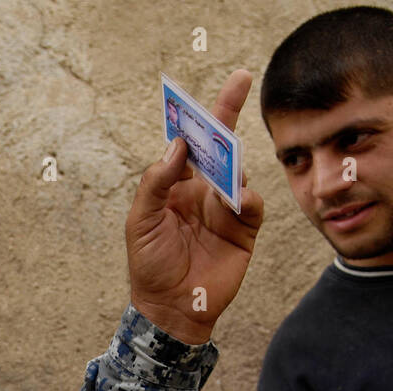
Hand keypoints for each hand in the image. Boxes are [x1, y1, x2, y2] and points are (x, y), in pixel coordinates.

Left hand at [125, 69, 264, 344]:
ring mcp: (224, 209)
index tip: (194, 91)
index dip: (193, 118)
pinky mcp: (243, 229)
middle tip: (239, 79)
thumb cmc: (150, 266)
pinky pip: (251, 203)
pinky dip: (247, 196)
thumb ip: (156, 182)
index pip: (187, 144)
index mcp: (175, 185)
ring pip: (238, 170)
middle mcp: (202, 191)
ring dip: (233, 162)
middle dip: (227, 111)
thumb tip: (178, 146)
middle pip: (219, 145)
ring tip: (223, 170)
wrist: (172, 309)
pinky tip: (238, 199)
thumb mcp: (140, 222)